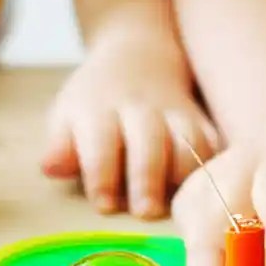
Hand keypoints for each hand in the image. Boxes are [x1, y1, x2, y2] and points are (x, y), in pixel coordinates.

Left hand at [40, 41, 217, 219]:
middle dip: (147, 177)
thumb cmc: (97, 98)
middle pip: (147, 141)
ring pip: (188, 139)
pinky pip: (214, 140)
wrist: (139, 53)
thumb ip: (60, 144)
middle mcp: (140, 110)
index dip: (102, 174)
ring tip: (183, 202)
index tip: (104, 204)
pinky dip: (214, 164)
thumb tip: (51, 168)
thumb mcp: (68, 113)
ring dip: (185, 172)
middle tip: (146, 211)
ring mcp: (175, 113)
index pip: (100, 143)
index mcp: (100, 111)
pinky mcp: (201, 120)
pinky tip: (209, 188)